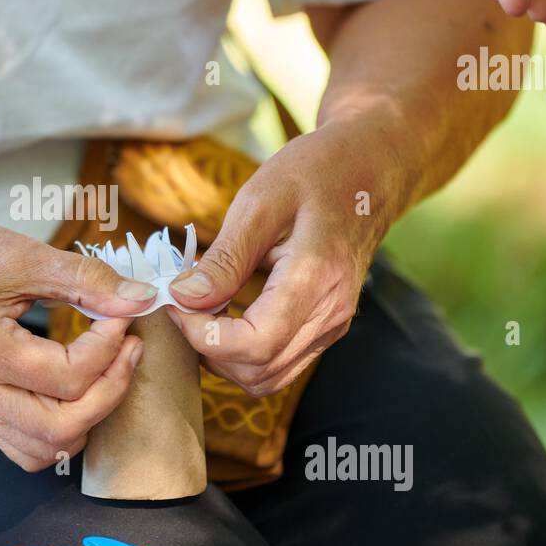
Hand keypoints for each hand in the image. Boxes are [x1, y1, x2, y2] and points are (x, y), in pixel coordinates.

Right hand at [0, 202, 155, 470]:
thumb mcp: (21, 254)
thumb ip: (85, 279)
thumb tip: (139, 299)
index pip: (68, 378)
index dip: (110, 348)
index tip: (123, 313)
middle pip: (60, 430)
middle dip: (110, 391)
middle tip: (128, 348)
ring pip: (44, 450)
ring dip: (87, 418)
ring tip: (106, 370)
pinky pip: (24, 445)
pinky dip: (60, 429)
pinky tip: (75, 388)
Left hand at [166, 121, 398, 396]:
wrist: (369, 168)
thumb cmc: (316, 172)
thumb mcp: (260, 201)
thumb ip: (224, 258)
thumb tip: (183, 298)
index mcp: (316, 279)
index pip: (254, 345)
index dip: (203, 335)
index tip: (175, 302)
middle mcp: (331, 313)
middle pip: (257, 371)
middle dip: (207, 348)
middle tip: (181, 304)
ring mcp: (333, 325)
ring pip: (267, 378)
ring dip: (224, 357)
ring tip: (199, 310)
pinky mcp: (326, 327)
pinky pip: (279, 362)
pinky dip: (243, 353)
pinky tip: (224, 314)